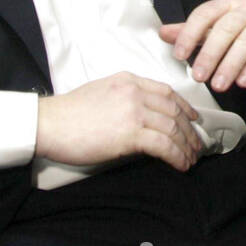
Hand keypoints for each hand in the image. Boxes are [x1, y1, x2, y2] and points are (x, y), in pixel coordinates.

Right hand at [35, 72, 202, 171]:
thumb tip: (144, 116)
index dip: (185, 107)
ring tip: (190, 159)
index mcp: (129, 80)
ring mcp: (134, 112)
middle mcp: (135, 92)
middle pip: (174, 110)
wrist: (49, 124)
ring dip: (186, 146)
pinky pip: (164, 145)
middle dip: (189, 130)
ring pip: (173, 128)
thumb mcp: (102, 92)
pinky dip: (176, 156)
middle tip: (196, 145)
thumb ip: (125, 98)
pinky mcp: (130, 134)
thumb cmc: (69, 113)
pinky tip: (180, 165)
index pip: (167, 91)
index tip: (193, 120)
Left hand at [158, 0, 245, 91]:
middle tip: (198, 77)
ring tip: (218, 85)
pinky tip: (243, 82)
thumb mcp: (220, 23)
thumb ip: (193, 30)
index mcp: (228, 2)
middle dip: (210, 54)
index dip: (190, 33)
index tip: (179, 55)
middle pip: (226, 29)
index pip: (205, 14)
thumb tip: (163, 33)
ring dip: (230, 65)